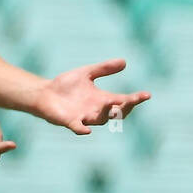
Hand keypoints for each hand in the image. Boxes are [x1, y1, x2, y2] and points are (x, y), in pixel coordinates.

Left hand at [32, 58, 149, 133]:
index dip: (135, 99)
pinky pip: (78, 127)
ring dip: (107, 113)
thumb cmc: (66, 85)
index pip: (123, 101)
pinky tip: (87, 130)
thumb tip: (124, 62)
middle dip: (125, 107)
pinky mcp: (69, 121)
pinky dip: (82, 129)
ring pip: (100, 119)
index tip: (147, 94)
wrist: (45, 93)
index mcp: (102, 99)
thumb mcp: (87, 73)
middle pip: (116, 113)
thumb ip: (104, 69)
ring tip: (113, 103)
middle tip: (132, 100)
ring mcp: (83, 117)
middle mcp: (96, 110)